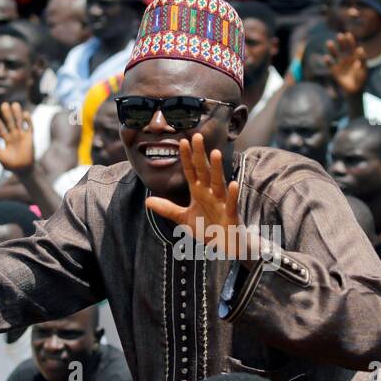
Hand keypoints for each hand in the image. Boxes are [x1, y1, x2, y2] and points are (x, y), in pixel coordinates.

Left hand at [0, 101, 36, 173]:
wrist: (23, 170)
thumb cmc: (11, 165)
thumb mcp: (1, 157)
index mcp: (6, 139)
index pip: (1, 129)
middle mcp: (14, 135)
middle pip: (10, 122)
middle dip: (7, 114)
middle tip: (4, 104)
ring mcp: (22, 136)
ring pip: (19, 122)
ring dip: (17, 114)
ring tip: (15, 104)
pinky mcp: (30, 138)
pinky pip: (30, 127)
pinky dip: (28, 121)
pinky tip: (25, 114)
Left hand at [145, 134, 246, 259]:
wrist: (226, 245)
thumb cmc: (208, 228)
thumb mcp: (184, 219)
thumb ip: (168, 209)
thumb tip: (147, 201)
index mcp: (199, 192)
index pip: (191, 172)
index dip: (186, 158)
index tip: (182, 141)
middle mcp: (211, 194)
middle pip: (204, 171)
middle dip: (200, 155)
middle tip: (197, 136)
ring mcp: (222, 203)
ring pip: (219, 183)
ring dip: (217, 169)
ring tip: (215, 154)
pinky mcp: (231, 215)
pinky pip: (232, 204)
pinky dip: (233, 195)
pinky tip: (234, 184)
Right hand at [325, 32, 368, 98]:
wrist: (354, 91)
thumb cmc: (361, 80)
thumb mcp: (364, 70)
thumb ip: (362, 60)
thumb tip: (360, 49)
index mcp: (355, 57)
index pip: (352, 47)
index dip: (350, 40)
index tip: (348, 34)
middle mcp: (347, 59)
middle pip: (343, 48)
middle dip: (341, 42)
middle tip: (339, 35)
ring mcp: (340, 64)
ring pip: (335, 54)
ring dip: (332, 49)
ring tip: (329, 43)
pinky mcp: (334, 71)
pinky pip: (330, 65)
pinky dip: (327, 62)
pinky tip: (325, 57)